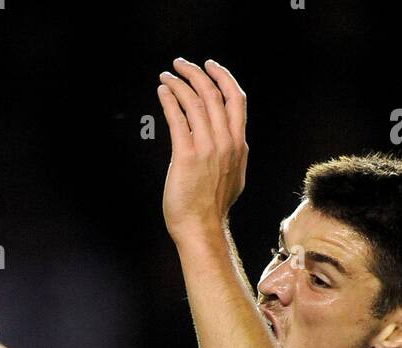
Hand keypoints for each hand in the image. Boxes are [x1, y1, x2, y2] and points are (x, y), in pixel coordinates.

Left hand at [157, 57, 247, 243]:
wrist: (201, 228)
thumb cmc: (213, 207)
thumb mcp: (235, 177)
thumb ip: (234, 155)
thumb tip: (234, 141)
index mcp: (239, 145)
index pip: (236, 99)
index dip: (223, 77)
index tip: (210, 66)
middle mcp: (226, 142)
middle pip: (214, 94)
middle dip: (196, 73)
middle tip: (182, 64)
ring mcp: (207, 149)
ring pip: (194, 102)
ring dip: (179, 83)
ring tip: (167, 76)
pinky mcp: (186, 156)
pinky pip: (177, 118)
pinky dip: (169, 100)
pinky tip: (162, 92)